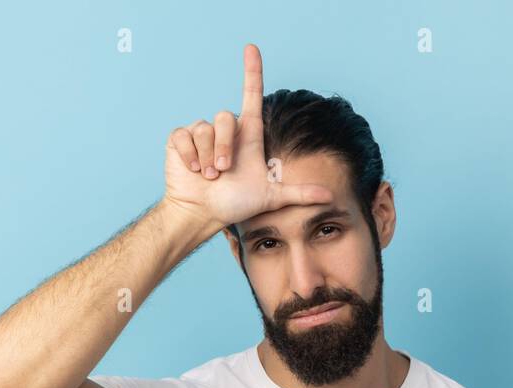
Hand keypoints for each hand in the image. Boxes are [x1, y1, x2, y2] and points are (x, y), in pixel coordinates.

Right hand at [162, 43, 333, 234]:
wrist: (202, 213)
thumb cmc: (234, 204)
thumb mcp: (270, 198)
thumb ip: (298, 193)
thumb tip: (331, 196)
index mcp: (246, 136)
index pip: (251, 96)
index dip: (252, 72)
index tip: (251, 48)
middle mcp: (225, 131)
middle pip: (225, 118)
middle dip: (224, 148)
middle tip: (222, 171)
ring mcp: (201, 133)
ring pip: (205, 129)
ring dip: (207, 155)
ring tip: (208, 175)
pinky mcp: (181, 139)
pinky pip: (183, 136)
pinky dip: (188, 154)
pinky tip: (192, 169)